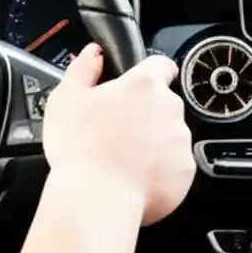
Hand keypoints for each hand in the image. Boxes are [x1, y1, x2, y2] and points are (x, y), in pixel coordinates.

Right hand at [42, 44, 195, 225]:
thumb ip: (83, 69)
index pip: (161, 65)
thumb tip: (94, 53)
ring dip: (153, 142)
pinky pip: (174, 165)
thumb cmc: (80, 150)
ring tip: (124, 158)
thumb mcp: (66, 99)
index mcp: (143, 85)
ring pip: (170, 135)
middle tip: (118, 131)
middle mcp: (169, 109)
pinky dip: (160, 170)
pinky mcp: (185, 170)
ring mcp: (180, 141)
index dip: (150, 72)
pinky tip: (135, 177)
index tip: (140, 84)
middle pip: (164, 103)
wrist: (97, 199)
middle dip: (146, 114)